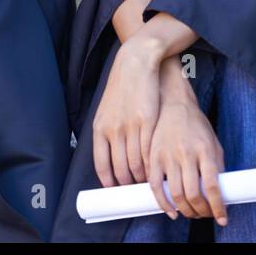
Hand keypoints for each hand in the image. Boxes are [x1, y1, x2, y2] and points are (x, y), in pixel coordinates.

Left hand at [91, 33, 162, 186]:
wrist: (135, 65)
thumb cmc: (122, 89)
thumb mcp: (106, 111)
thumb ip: (107, 134)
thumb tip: (111, 158)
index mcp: (100, 129)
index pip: (102, 165)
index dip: (109, 182)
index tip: (116, 189)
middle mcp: (113, 130)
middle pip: (120, 169)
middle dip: (128, 183)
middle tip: (135, 188)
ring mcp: (130, 127)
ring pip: (136, 163)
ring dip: (142, 176)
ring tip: (147, 180)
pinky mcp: (147, 122)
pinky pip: (148, 151)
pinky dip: (152, 164)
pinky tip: (155, 167)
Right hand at [146, 63, 227, 224]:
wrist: (172, 103)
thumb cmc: (196, 125)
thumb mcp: (213, 142)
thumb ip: (217, 167)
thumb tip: (220, 193)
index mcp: (205, 150)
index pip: (213, 186)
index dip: (218, 206)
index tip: (222, 218)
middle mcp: (186, 153)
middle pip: (193, 194)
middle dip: (201, 212)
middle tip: (206, 215)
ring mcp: (168, 155)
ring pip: (175, 194)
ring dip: (185, 211)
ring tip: (191, 213)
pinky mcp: (153, 157)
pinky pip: (155, 187)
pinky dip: (163, 204)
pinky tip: (171, 211)